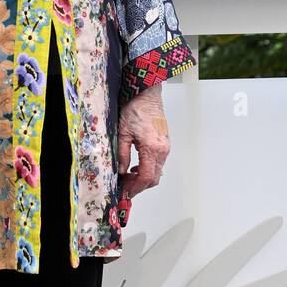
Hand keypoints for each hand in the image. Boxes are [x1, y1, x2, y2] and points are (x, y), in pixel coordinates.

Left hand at [117, 86, 169, 200]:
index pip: (146, 177)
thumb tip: (121, 171)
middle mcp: (162, 149)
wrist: (147, 93)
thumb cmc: (135, 108)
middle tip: (124, 188)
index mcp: (152, 148)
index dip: (135, 188)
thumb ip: (122, 154)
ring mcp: (165, 146)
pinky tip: (135, 167)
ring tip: (127, 178)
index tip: (125, 192)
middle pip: (154, 178)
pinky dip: (148, 169)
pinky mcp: (164, 143)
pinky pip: (158, 163)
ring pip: (157, 172)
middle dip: (139, 186)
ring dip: (143, 178)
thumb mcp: (122, 132)